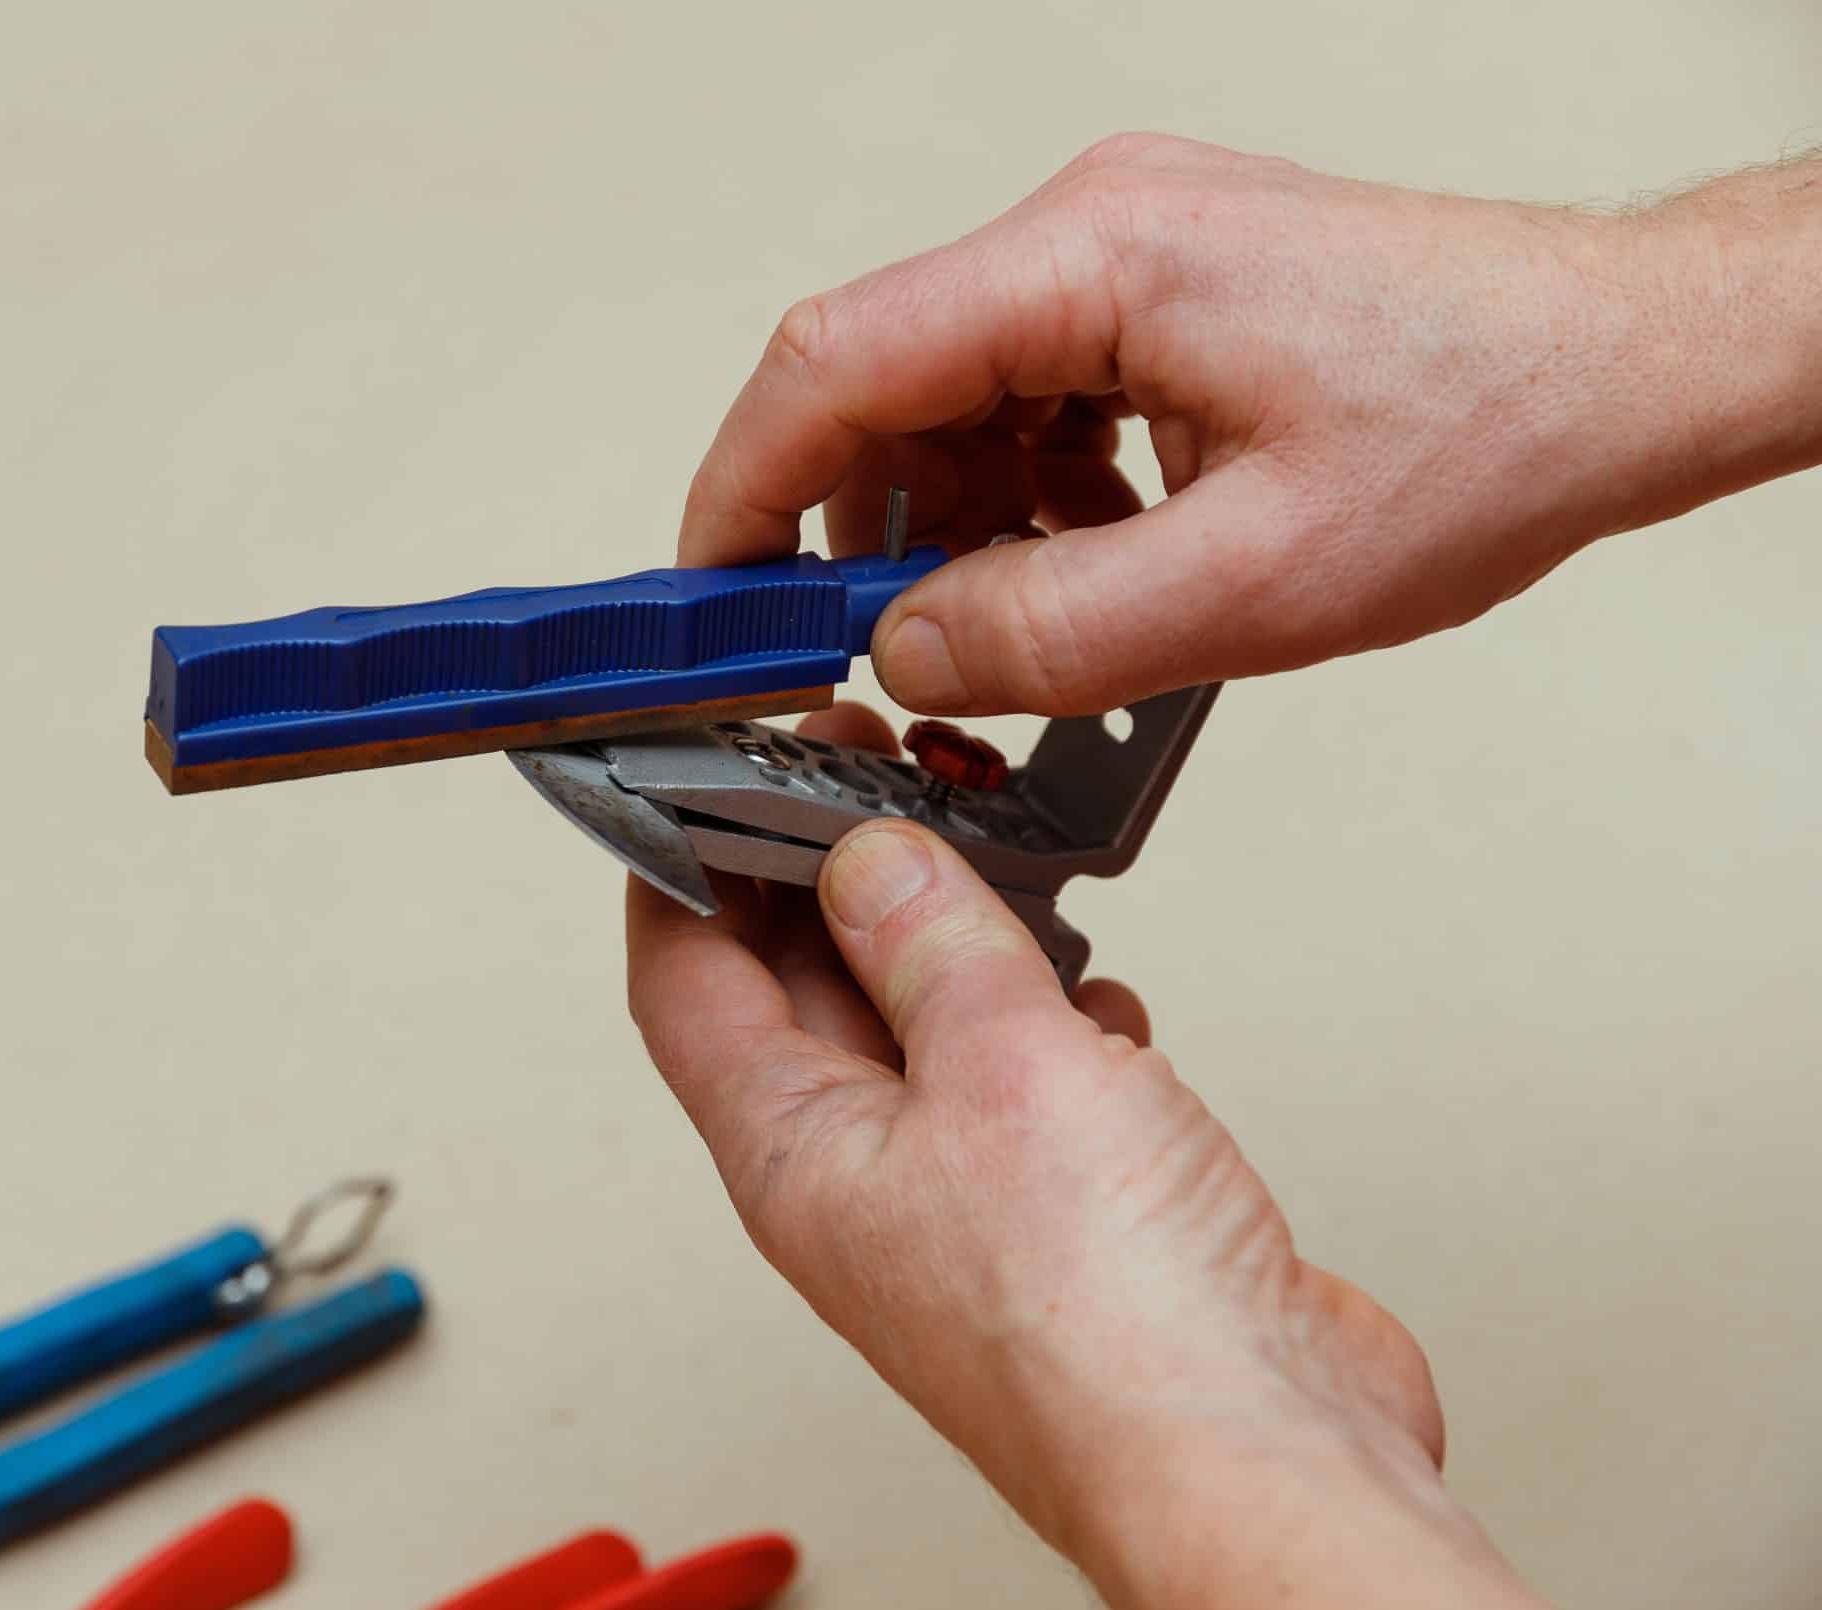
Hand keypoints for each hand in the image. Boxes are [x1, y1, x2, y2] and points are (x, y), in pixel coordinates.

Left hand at [628, 706, 1672, 1609]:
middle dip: (832, 872)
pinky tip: (1098, 997)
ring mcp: (971, 1202)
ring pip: (929, 1030)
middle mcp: (866, 1183)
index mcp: (794, 1153)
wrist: (1260, 1464)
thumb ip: (931, 942)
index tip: (716, 767)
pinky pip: (1033, 1085)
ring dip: (956, 940)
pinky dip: (1057, 1020)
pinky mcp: (1076, 1216)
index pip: (686, 985)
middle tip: (877, 771)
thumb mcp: (998, 1064)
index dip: (683, 864)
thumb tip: (869, 860)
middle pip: (805, 992)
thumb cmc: (1107, 1327)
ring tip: (995, 853)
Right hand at [679, 134, 1821, 713]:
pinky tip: (1087, 571)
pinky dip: (1023, 500)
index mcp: (1097, 256)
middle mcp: (1094, 226)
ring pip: (949, 397)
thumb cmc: (1490, 428)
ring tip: (1023, 624)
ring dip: (951, 524)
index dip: (744, 491)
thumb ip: (1050, 631)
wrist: (1625, 369)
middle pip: (881, 378)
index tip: (712, 600)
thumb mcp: (1259, 584)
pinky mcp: (1154, 292)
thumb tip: (906, 652)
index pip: (836, 360)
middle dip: (857, 529)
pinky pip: (1025, 397)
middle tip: (878, 655)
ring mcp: (1123, 251)